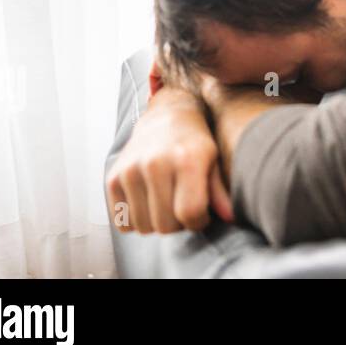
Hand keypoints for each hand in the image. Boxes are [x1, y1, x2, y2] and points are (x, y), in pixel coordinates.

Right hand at [106, 86, 234, 234]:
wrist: (166, 117)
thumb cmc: (195, 143)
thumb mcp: (214, 161)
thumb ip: (220, 192)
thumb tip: (232, 218)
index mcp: (187, 159)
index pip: (190, 213)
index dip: (198, 221)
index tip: (202, 213)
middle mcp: (156, 163)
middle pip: (166, 225)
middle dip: (179, 223)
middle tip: (183, 205)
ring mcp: (131, 170)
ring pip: (144, 227)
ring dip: (157, 223)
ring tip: (167, 201)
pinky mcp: (113, 177)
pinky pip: (123, 223)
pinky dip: (136, 220)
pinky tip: (149, 201)